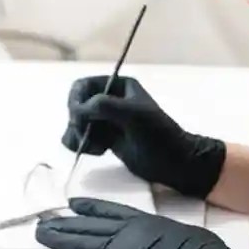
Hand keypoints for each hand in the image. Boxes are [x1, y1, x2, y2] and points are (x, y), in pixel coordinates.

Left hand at [35, 197, 248, 248]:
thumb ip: (164, 234)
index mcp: (144, 221)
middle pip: (88, 226)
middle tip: (45, 221)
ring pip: (81, 244)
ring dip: (58, 240)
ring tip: (41, 235)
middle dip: (64, 224)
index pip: (108, 211)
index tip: (72, 204)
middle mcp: (128, 233)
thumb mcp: (181, 233)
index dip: (88, 208)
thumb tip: (165, 239)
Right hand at [62, 76, 225, 197]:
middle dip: (78, 121)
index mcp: (118, 86)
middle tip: (88, 134)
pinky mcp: (104, 140)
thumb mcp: (133, 114)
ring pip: (75, 124)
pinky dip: (81, 145)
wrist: (173, 162)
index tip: (79, 117)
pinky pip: (79, 139)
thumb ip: (103, 106)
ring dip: (77, 135)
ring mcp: (105, 121)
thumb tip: (77, 110)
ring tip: (96, 147)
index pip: (82, 85)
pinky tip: (99, 151)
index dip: (76, 100)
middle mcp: (109, 100)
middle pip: (75, 105)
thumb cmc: (157, 134)